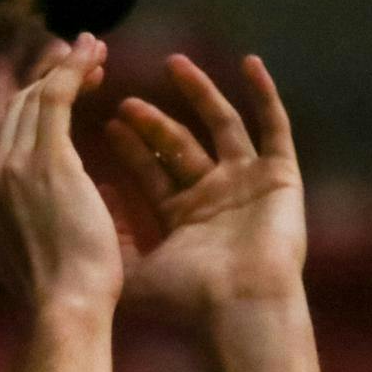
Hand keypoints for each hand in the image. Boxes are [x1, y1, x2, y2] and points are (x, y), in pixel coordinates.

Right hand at [0, 33, 123, 313]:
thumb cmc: (60, 296)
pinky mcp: (47, 159)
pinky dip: (74, 70)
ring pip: (35, 98)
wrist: (62, 308)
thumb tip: (40, 208)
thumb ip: (26, 221)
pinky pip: (57, 98)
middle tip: (82, 59)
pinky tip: (93, 53)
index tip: (62, 94)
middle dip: (49, 80)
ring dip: (64, 67)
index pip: (7, 137)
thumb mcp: (30, 252)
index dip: (34, 108)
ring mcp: (13, 164)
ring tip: (92, 48)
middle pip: (16, 111)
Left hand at [104, 53, 305, 315]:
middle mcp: (217, 198)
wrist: (241, 309)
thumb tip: (91, 195)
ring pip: (223, 126)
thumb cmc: (187, 299)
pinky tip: (250, 62)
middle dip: (153, 122)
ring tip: (173, 63)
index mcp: (184, 220)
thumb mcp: (133, 270)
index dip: (132, 147)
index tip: (108, 122)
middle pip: (182, 147)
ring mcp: (250, 185)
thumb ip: (111, 235)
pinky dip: (265, 95)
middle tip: (125, 100)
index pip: (153, 172)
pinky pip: (275, 127)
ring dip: (200, 94)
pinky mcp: (281, 178)